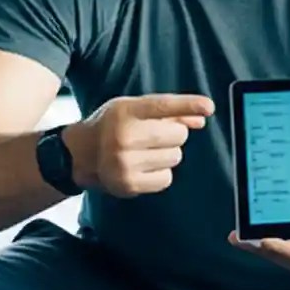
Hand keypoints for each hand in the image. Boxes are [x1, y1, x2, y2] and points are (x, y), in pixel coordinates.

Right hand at [64, 93, 213, 197]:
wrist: (81, 154)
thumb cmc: (113, 126)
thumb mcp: (134, 109)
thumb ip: (169, 111)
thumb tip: (202, 117)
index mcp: (126, 111)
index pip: (163, 106)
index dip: (188, 105)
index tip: (209, 107)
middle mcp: (124, 136)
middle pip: (178, 135)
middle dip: (175, 135)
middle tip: (156, 136)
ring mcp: (125, 162)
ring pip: (175, 157)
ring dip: (167, 154)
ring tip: (146, 152)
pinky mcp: (129, 184)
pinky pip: (167, 178)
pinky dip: (161, 173)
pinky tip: (144, 167)